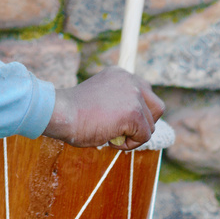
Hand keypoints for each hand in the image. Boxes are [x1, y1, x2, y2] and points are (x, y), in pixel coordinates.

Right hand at [44, 67, 163, 150]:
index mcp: (120, 74)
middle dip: (144, 123)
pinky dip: (129, 144)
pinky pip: (144, 137)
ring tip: (110, 134)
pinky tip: (110, 139)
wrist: (62, 113)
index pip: (145, 93)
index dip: (138, 111)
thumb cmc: (73, 112)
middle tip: (123, 131)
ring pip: (151, 125)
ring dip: (134, 135)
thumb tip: (134, 120)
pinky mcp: (134, 113)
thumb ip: (118, 101)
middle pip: (157, 107)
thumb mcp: (100, 98)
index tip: (120, 120)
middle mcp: (130, 80)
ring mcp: (134, 95)